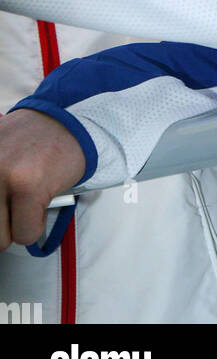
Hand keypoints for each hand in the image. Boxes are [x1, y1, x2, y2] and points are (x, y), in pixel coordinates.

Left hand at [0, 109, 85, 249]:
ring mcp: (4, 176)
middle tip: (15, 204)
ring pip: (2, 238)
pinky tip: (42, 199)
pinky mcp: (29, 187)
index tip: (5, 206)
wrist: (68, 120)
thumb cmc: (30, 140)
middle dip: (3, 223)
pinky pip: (26, 233)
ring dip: (18, 225)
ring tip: (27, 200)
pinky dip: (37, 224)